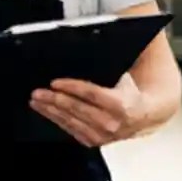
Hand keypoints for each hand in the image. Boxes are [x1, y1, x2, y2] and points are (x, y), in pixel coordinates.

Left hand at [30, 73, 148, 147]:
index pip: (92, 94)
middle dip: (55, 100)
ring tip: (36, 101)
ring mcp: (103, 135)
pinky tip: (46, 111)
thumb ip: (111, 62)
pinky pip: (71, 130)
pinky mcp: (95, 142)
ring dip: (51, 111)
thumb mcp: (125, 76)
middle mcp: (112, 123)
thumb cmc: (130, 93)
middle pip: (77, 108)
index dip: (71, 87)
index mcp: (121, 104)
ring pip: (71, 121)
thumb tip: (100, 38)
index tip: (54, 82)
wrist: (145, 116)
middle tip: (38, 92)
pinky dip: (57, 120)